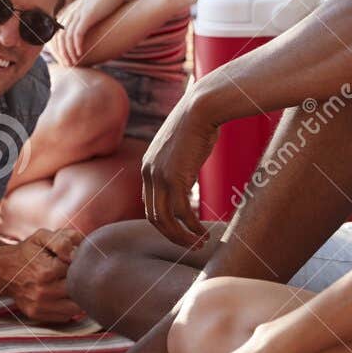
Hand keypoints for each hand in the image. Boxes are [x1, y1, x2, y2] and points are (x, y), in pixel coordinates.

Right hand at [0, 229, 84, 321]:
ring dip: (76, 297)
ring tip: (67, 285)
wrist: (4, 270)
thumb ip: (63, 240)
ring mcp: (39, 306)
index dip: (78, 265)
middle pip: (78, 291)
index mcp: (46, 271)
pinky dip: (66, 307)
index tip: (71, 261)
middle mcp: (42, 292)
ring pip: (75, 308)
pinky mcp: (37, 315)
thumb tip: (76, 254)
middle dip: (79, 282)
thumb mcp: (42, 237)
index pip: (78, 271)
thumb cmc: (28, 252)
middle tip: (71, 274)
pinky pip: (64, 316)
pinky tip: (60, 296)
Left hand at [57, 0, 128, 61]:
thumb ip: (85, 18)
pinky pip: (77, 34)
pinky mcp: (87, 16)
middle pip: (58, 36)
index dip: (58, 47)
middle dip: (61, 52)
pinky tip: (79, 54)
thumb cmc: (108, 0)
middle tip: (66, 64)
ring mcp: (78, 13)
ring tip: (72, 62)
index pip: (56, 32)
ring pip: (66, 37)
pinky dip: (76, 46)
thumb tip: (85, 31)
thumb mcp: (91, 9)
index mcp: (70, 10)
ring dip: (68, 52)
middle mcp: (71, 12)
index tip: (63, 57)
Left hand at [140, 92, 219, 247]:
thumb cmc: (198, 123)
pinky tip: (204, 232)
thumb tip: (188, 179)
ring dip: (182, 236)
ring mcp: (159, 176)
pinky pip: (182, 213)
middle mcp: (148, 173)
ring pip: (166, 220)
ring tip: (199, 244)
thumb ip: (179, 165)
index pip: (149, 204)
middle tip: (190, 245)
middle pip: (154, 217)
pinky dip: (192, 227)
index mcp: (147, 166)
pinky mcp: (175, 178)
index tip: (180, 230)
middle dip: (172, 235)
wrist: (202, 107)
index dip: (164, 222)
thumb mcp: (182, 147)